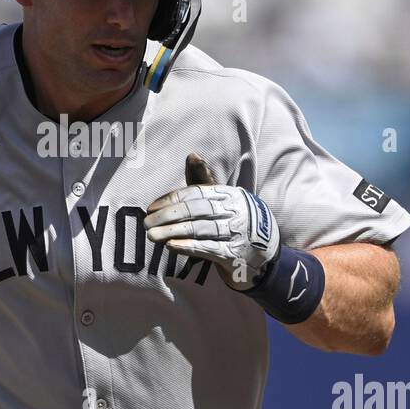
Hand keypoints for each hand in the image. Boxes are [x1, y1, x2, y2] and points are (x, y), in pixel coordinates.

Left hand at [144, 153, 280, 290]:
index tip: (151, 208)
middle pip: (196, 211)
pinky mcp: (234, 253)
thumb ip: (202, 179)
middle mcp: (233, 211)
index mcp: (228, 194)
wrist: (263, 249)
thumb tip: (192, 155)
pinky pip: (208, 248)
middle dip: (168, 216)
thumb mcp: (221, 198)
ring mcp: (235, 232)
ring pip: (200, 229)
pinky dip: (189, 246)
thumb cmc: (232, 218)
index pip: (196, 193)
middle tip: (146, 223)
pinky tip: (171, 246)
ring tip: (152, 236)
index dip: (172, 200)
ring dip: (173, 232)